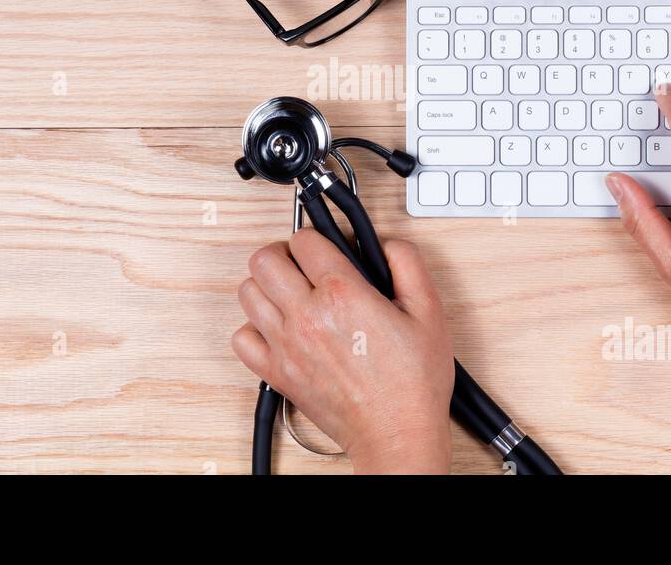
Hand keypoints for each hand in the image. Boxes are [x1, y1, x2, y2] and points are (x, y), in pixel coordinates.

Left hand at [231, 228, 453, 473]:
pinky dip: (254, 328)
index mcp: (343, 294)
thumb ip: (407, 264)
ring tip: (291, 294)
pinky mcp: (277, 373)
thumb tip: (387, 245)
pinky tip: (279, 329)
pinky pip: (241, 338)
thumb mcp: (429, 311)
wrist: (397, 433)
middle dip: (283, 254)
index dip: (317, 238)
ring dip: (266, 287)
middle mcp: (307, 316)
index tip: (327, 249)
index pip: (304, 240)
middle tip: (303, 266)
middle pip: (264, 259)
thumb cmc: (413, 382)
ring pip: (247, 293)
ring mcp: (286, 346)